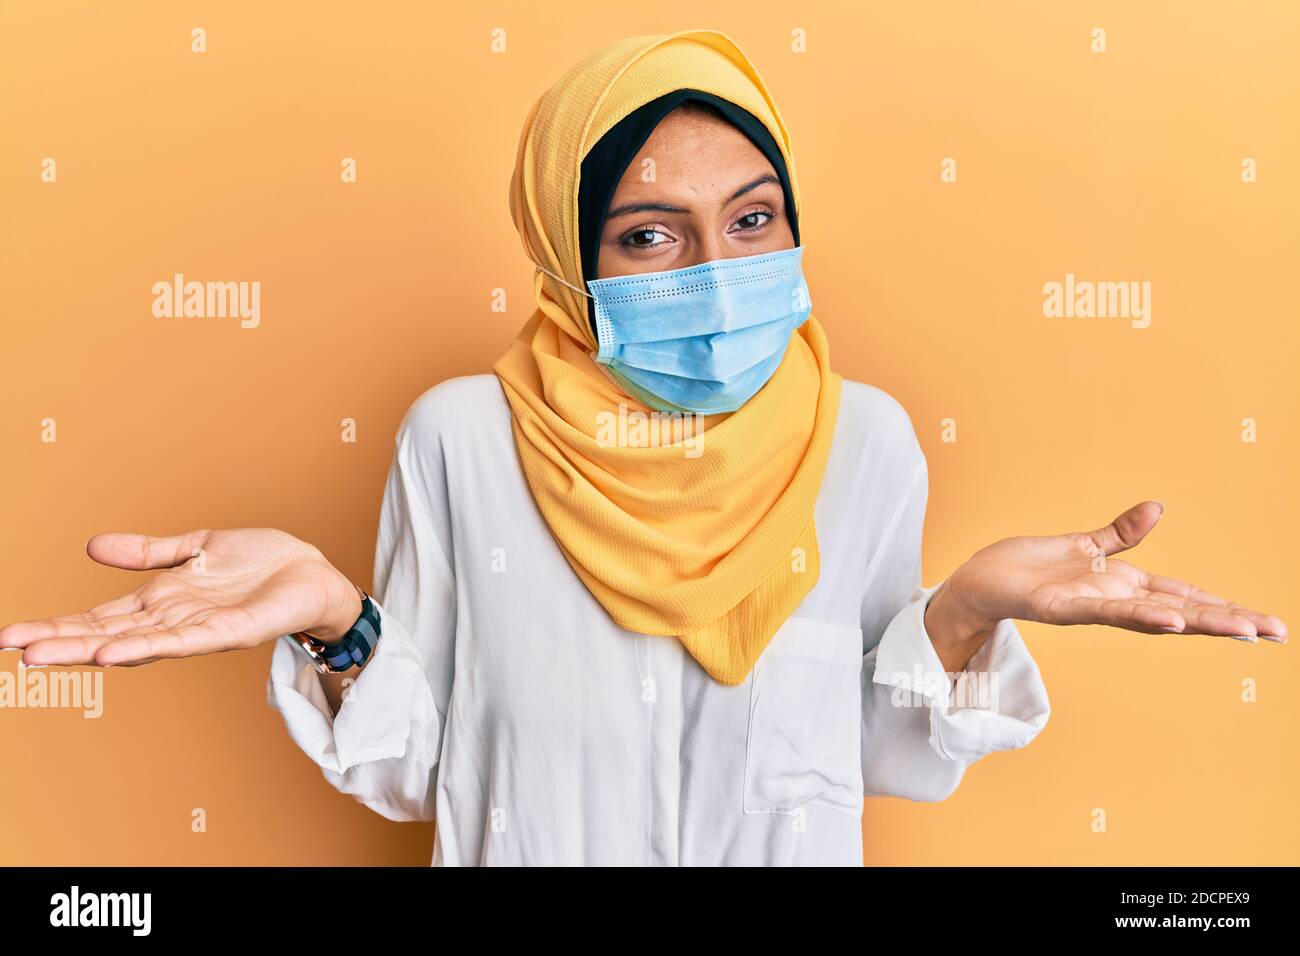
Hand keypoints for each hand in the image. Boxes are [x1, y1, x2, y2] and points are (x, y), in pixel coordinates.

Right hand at [0, 529, 362, 666]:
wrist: (313, 573)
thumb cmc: (262, 564)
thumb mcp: (196, 548)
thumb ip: (148, 552)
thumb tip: (93, 546)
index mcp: (163, 600)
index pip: (100, 616)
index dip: (58, 624)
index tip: (12, 635)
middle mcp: (175, 619)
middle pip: (107, 633)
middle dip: (60, 642)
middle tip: (11, 650)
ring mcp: (200, 627)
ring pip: (136, 641)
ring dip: (90, 649)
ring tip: (45, 657)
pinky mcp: (232, 629)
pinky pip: (185, 641)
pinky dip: (149, 646)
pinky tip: (116, 652)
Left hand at [925, 501, 1287, 669]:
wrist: (979, 581)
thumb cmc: (1029, 567)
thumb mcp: (1084, 544)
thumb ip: (1122, 533)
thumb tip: (1159, 509)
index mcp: (1122, 585)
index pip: (1186, 595)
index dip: (1227, 606)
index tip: (1270, 622)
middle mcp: (1112, 600)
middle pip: (1181, 610)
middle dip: (1228, 621)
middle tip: (1278, 633)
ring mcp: (1089, 606)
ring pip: (1151, 616)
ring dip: (1195, 622)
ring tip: (1240, 630)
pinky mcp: (1059, 606)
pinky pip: (1104, 612)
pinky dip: (1139, 615)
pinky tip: (1170, 621)